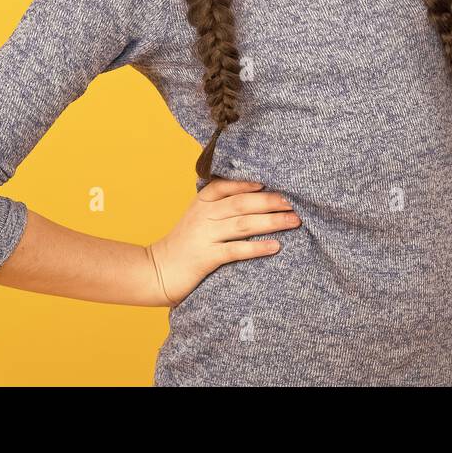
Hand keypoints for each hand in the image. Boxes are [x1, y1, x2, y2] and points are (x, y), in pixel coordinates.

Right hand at [147, 178, 298, 306]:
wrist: (157, 271)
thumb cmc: (185, 243)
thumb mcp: (198, 216)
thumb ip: (221, 204)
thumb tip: (258, 194)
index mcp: (202, 201)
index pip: (229, 185)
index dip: (251, 183)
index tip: (274, 181)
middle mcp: (204, 215)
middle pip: (243, 203)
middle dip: (271, 201)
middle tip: (295, 203)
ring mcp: (205, 236)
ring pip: (243, 224)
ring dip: (271, 222)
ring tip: (294, 221)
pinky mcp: (206, 258)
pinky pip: (236, 250)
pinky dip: (257, 247)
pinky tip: (275, 246)